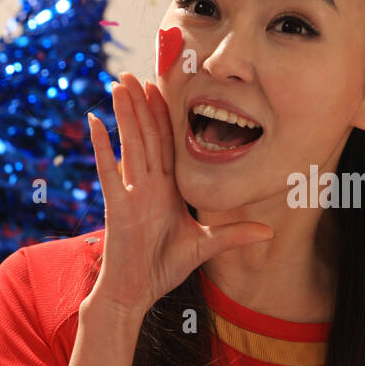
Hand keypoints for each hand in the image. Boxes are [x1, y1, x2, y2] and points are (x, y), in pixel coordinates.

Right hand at [84, 73, 272, 315]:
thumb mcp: (206, 246)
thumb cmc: (163, 268)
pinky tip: (95, 121)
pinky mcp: (117, 205)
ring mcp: (131, 192)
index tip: (163, 88)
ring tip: (118, 84)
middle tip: (135, 72)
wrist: (136, 293)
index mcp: (166, 189)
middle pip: (147, 136)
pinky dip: (102, 146)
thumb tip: (269, 230)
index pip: (167, 144)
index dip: (165, 116)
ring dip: (124, 113)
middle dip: (141, 104)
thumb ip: (234, 234)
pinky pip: (109, 170)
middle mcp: (148, 185)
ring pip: (129, 144)